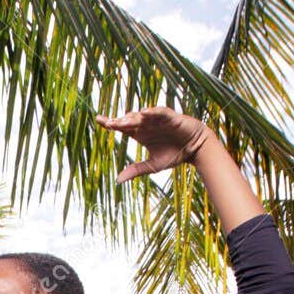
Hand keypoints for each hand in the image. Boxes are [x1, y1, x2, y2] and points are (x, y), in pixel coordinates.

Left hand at [93, 106, 210, 181]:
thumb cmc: (174, 154)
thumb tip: (118, 180)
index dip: (110, 123)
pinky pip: (159, 112)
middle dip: (118, 121)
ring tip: (122, 121)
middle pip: (128, 120)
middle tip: (108, 124)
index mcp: (140, 134)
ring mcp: (157, 119)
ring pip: (141, 115)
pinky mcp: (169, 117)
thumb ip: (136, 170)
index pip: (121, 127)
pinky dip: (152, 112)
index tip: (98, 120)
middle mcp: (146, 124)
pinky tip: (143, 113)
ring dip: (131, 117)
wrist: (194, 149)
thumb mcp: (152, 166)